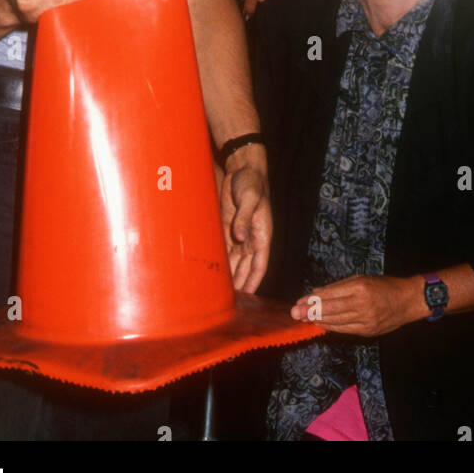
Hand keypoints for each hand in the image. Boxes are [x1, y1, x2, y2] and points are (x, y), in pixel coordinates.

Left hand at [220, 152, 270, 292]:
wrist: (241, 168)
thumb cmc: (251, 182)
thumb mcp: (250, 197)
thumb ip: (244, 217)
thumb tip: (240, 237)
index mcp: (262, 234)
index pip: (259, 265)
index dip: (253, 282)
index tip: (246, 298)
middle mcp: (251, 239)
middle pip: (245, 269)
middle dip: (239, 285)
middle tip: (227, 304)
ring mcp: (239, 236)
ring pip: (234, 264)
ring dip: (228, 278)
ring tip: (217, 295)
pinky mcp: (227, 230)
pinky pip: (224, 252)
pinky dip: (220, 264)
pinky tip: (211, 275)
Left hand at [291, 274, 417, 337]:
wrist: (408, 301)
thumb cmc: (384, 285)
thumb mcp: (362, 278)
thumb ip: (339, 286)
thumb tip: (317, 292)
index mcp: (360, 287)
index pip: (331, 294)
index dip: (314, 299)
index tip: (300, 300)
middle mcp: (362, 304)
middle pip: (331, 309)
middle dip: (310, 311)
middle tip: (294, 313)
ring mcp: (365, 320)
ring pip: (336, 321)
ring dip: (318, 320)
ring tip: (304, 319)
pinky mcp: (368, 331)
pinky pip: (345, 330)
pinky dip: (331, 327)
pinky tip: (320, 324)